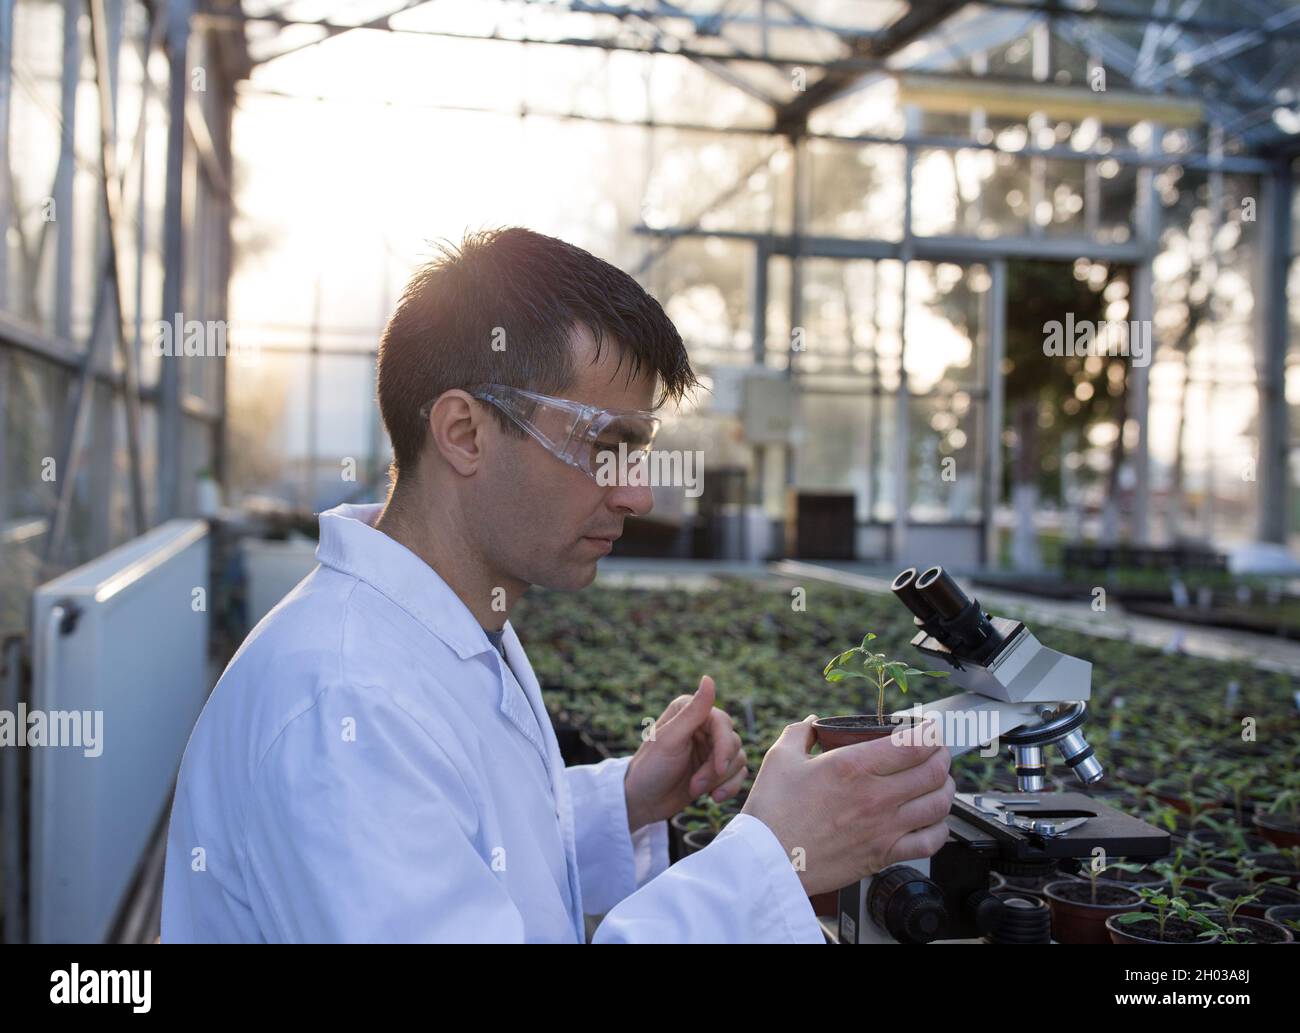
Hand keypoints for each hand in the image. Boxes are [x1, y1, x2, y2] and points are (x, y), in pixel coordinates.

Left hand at [623, 675, 747, 832]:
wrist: (641, 802)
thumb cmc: (650, 768)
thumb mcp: (670, 739)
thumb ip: (693, 711)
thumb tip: (708, 678)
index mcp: (690, 712)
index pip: (723, 723)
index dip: (724, 747)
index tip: (718, 768)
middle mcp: (703, 726)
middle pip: (733, 743)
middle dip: (717, 769)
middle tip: (695, 785)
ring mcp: (710, 748)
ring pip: (738, 759)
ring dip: (720, 780)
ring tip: (696, 790)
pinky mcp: (715, 769)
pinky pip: (738, 774)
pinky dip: (729, 787)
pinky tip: (713, 797)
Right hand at [742, 715, 954, 894]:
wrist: (767, 861)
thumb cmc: (772, 812)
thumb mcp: (780, 758)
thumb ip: (801, 733)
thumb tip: (814, 723)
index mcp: (853, 766)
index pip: (913, 745)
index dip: (931, 733)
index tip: (931, 729)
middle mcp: (876, 796)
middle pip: (933, 771)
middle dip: (943, 755)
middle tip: (938, 751)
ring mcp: (884, 828)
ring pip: (938, 804)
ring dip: (946, 788)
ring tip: (941, 781)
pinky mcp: (884, 855)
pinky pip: (930, 842)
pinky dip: (940, 828)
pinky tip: (933, 820)